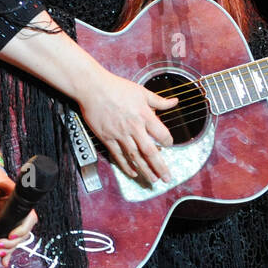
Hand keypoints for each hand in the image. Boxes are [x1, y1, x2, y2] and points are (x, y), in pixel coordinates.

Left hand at [0, 166, 38, 267]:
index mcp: (20, 200)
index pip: (29, 218)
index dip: (22, 229)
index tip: (11, 236)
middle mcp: (20, 210)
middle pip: (24, 231)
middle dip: (13, 243)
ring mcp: (14, 218)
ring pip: (18, 238)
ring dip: (10, 249)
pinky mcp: (7, 223)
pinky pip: (10, 238)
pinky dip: (8, 250)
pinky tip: (4, 262)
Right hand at [79, 69, 177, 183]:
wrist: (93, 88)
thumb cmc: (116, 88)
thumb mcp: (141, 91)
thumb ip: (159, 101)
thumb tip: (174, 102)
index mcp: (144, 115)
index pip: (161, 134)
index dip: (168, 141)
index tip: (169, 145)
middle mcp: (133, 127)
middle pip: (150, 151)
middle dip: (160, 166)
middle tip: (167, 177)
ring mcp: (120, 134)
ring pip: (135, 156)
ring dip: (145, 169)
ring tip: (153, 179)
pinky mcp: (107, 138)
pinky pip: (118, 155)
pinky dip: (126, 166)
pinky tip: (133, 172)